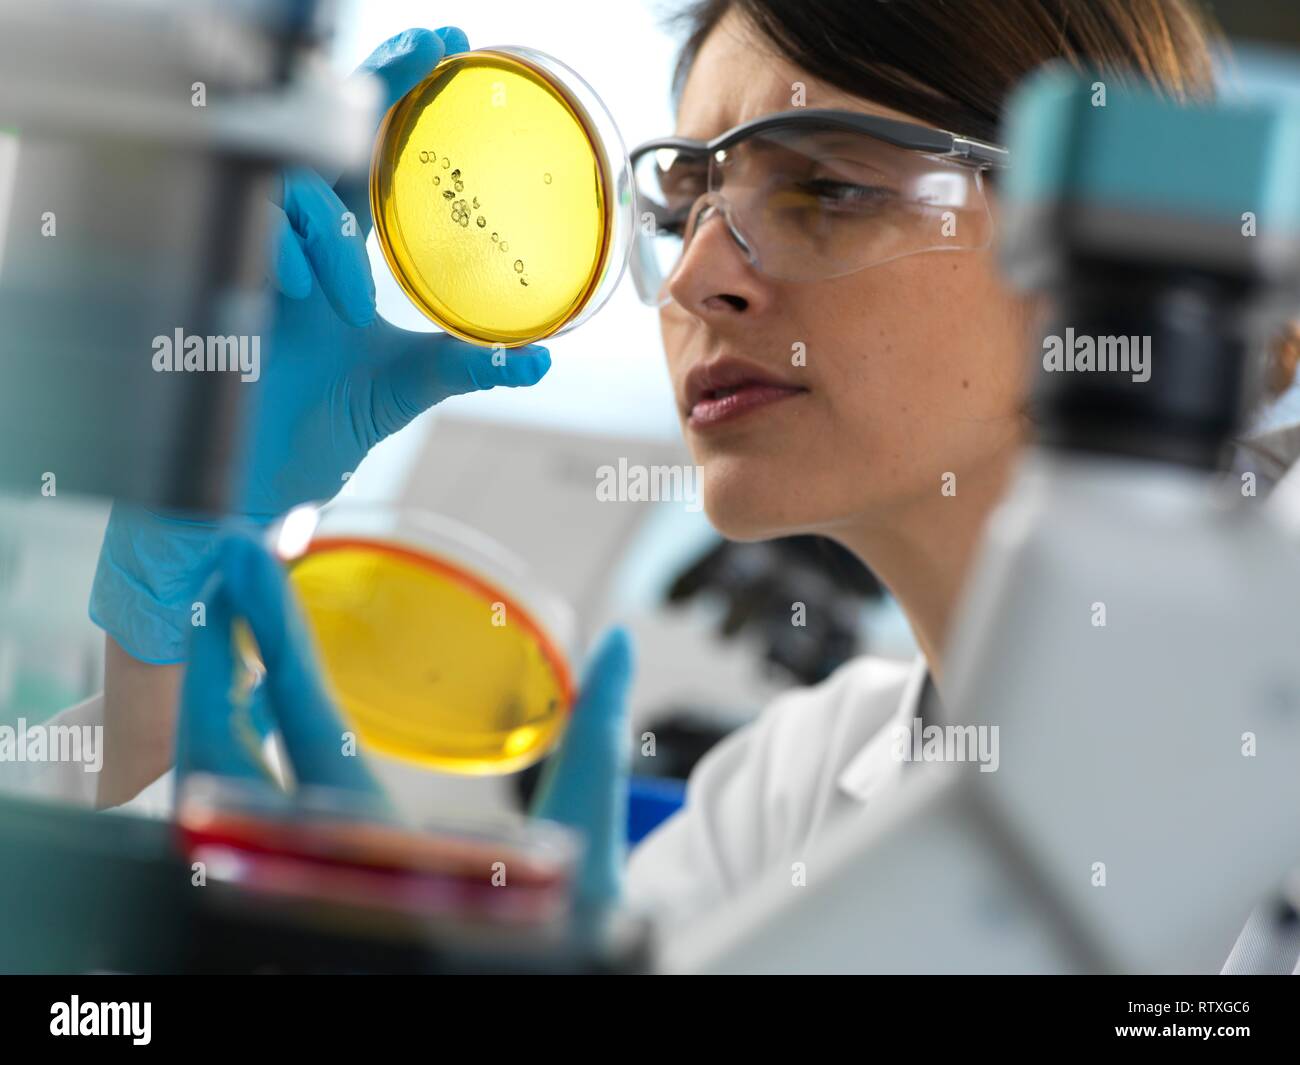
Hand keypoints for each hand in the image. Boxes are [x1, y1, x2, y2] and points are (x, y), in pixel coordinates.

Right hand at [92, 27, 550, 663]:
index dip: (399, 92)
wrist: (242, 491)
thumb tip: (540, 360)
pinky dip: (278, 252)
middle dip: (372, 83)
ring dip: (327, 231)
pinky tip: (294, 299)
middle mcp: (294, 238)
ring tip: (346, 306)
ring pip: (288, 182)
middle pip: (324, 131)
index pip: (369, 153)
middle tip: (426, 49)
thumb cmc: (313, 432)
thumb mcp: (398, 391)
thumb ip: (462, 366)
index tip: (446, 46)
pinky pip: (241, 227)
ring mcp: (250, 250)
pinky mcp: (210, 276)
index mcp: (339, 251)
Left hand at [178, 533, 634, 907]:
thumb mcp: (582, 846)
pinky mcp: (281, 913)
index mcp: (380, 845)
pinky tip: (248, 733)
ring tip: (227, 643)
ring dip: (206, 710)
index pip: (303, 714)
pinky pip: (219, 832)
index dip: (270, 629)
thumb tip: (618, 648)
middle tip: (219, 579)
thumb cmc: (552, 942)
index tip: (250, 559)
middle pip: (217, 755)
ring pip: (204, 797)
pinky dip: (220, 766)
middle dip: (207, 656)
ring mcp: (283, 900)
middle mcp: (310, 876)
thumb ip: (597, 743)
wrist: (539, 1005)